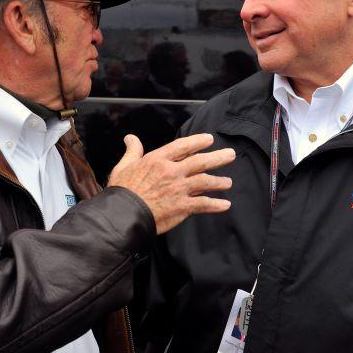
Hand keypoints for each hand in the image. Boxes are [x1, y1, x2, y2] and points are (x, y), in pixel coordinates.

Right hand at [108, 133, 234, 233]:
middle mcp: (171, 172)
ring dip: (219, 181)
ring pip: (205, 181)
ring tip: (228, 182)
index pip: (183, 146)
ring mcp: (178, 189)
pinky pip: (203, 204)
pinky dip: (216, 204)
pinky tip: (225, 204)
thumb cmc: (122, 191)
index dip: (198, 141)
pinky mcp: (182, 206)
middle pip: (200, 161)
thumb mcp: (124, 165)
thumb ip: (132, 151)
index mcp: (158, 160)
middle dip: (217, 157)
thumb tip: (130, 138)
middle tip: (230, 154)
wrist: (123, 214)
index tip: (209, 139)